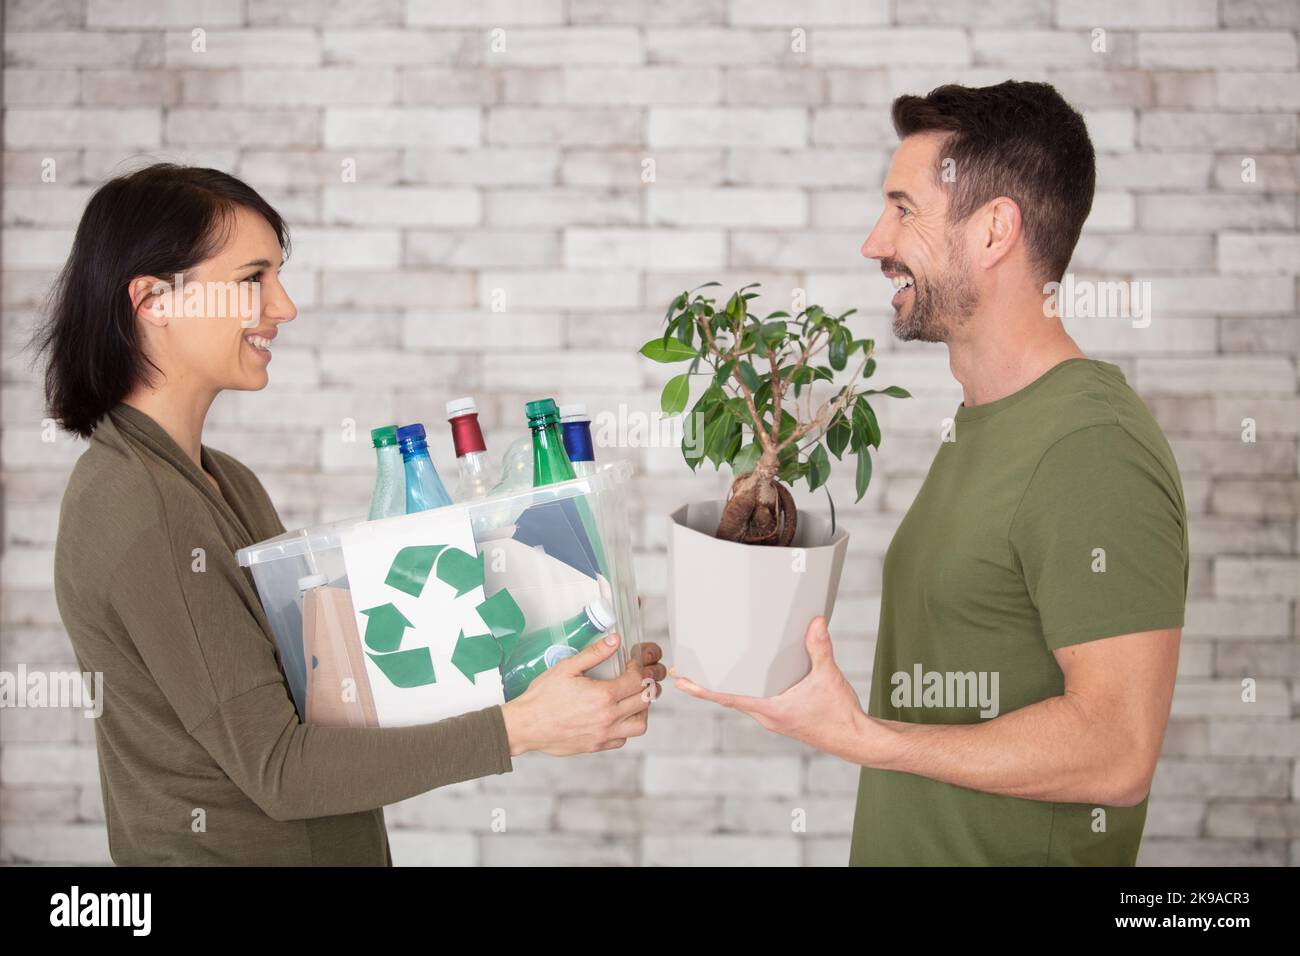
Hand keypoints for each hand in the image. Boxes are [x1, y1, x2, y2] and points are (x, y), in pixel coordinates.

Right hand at [501, 632, 658, 756]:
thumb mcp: (567, 668)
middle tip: (637, 679)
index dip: (638, 668)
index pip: (637, 681)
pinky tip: (615, 716)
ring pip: (639, 725)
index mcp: (603, 696)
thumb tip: (614, 640)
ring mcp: (604, 734)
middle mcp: (608, 717)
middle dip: (646, 687)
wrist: (525, 726)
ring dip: (641, 710)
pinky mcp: (597, 746)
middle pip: (644, 701)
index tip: (631, 663)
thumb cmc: (542, 697)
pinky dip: (625, 727)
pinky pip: (623, 739)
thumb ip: (594, 653)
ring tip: (630, 700)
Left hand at [673, 616, 872, 760]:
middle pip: (729, 698)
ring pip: (742, 701)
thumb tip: (816, 622)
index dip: (703, 688)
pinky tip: (748, 680)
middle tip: (683, 671)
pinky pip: (756, 702)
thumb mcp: (829, 677)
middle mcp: (767, 716)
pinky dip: (744, 691)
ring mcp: (774, 719)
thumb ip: (820, 648)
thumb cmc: (840, 715)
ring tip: (708, 672)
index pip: (728, 697)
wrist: (855, 740)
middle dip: (706, 685)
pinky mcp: (783, 717)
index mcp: (770, 709)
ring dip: (724, 688)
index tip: (682, 682)